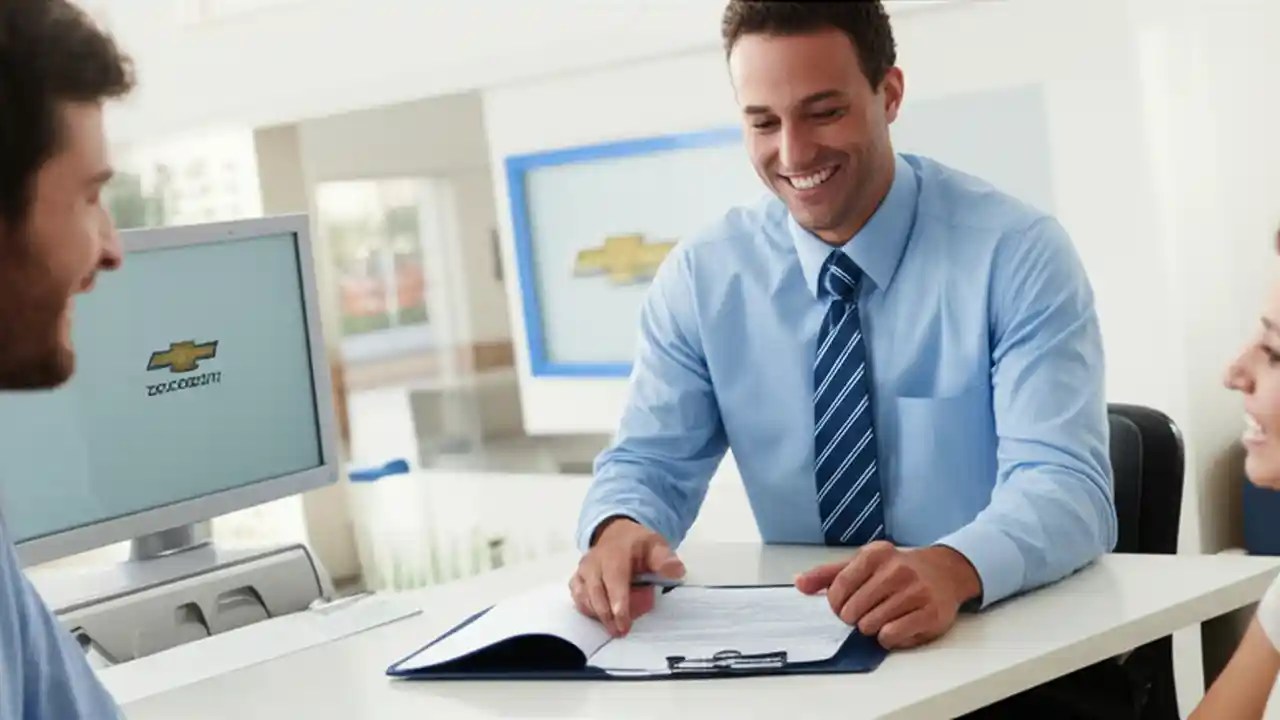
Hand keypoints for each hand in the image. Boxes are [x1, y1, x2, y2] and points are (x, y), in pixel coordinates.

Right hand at [569, 517, 684, 636]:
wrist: (617, 533)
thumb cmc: (638, 544)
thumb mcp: (656, 546)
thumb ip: (665, 559)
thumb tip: (677, 571)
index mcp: (615, 554)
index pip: (614, 580)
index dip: (618, 602)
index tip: (623, 623)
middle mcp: (594, 562)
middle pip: (596, 592)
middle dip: (607, 615)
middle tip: (621, 632)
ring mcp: (583, 570)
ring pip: (584, 597)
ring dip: (597, 614)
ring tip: (614, 626)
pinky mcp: (577, 578)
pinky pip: (577, 597)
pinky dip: (586, 609)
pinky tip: (600, 617)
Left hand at [794, 541, 980, 648]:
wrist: (945, 572)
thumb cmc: (898, 570)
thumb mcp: (863, 563)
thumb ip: (829, 574)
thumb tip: (799, 583)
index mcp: (876, 554)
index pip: (838, 587)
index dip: (835, 605)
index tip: (843, 607)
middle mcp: (896, 570)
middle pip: (853, 610)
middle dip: (854, 618)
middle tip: (865, 614)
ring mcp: (915, 591)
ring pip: (871, 625)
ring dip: (871, 628)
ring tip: (881, 618)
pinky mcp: (930, 613)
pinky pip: (892, 636)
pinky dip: (888, 638)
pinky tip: (895, 627)